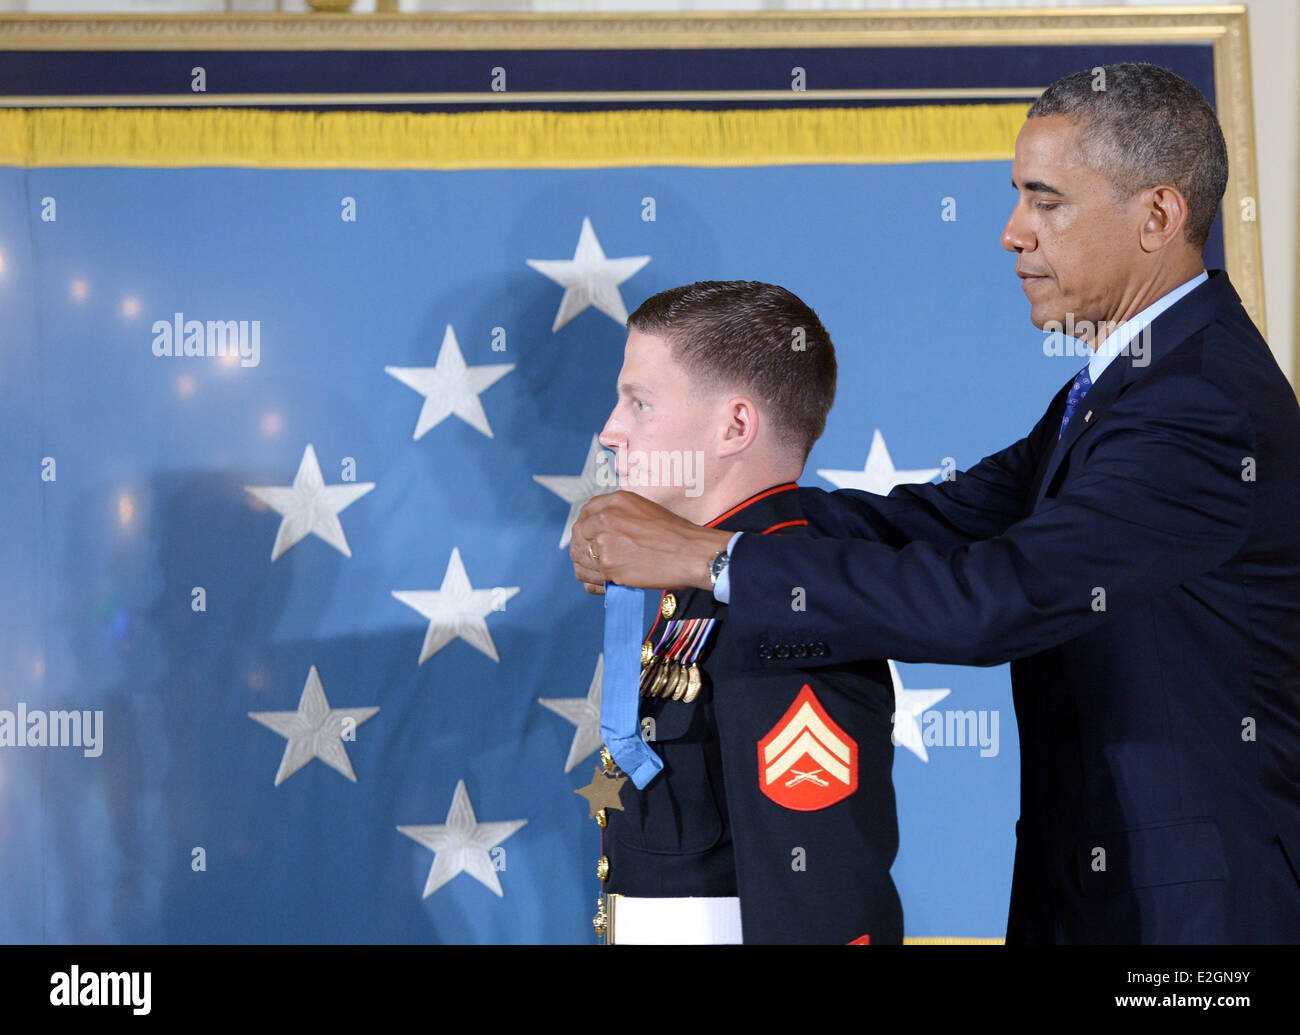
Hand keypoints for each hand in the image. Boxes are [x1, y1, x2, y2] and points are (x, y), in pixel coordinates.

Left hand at [570, 491, 732, 594]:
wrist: (691, 553)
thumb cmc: (677, 534)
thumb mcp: (645, 510)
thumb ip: (621, 516)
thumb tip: (606, 531)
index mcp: (616, 501)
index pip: (587, 512)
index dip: (585, 525)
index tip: (588, 535)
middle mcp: (605, 519)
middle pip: (579, 534)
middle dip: (582, 546)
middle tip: (589, 557)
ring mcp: (605, 544)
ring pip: (581, 557)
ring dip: (585, 566)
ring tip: (595, 572)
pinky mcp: (609, 568)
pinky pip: (590, 578)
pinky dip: (592, 583)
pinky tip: (598, 584)